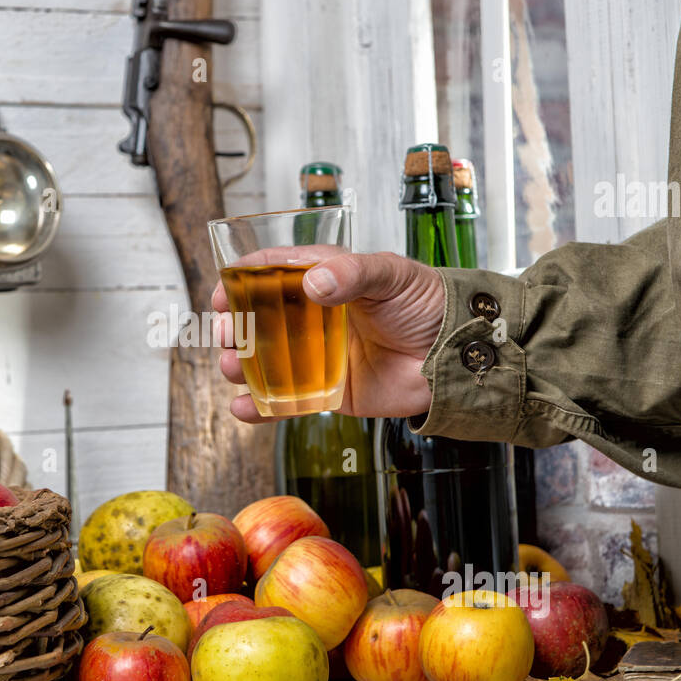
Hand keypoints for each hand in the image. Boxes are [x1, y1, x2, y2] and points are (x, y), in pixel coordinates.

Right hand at [211, 250, 446, 422]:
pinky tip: (243, 408)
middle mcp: (314, 316)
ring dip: (238, 365)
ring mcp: (317, 356)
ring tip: (232, 367)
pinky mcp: (327, 392)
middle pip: (257, 319)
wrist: (457, 357)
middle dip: (232, 327)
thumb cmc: (428, 305)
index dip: (242, 280)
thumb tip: (313, 284)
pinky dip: (259, 408)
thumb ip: (352, 274)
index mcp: (325, 278)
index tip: (223, 292)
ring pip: (263, 361)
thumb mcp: (391, 276)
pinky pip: (285, 402)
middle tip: (224, 333)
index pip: (272, 272)